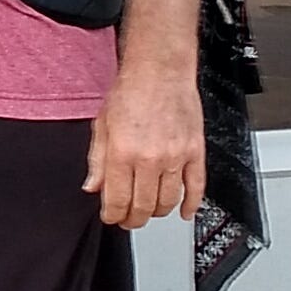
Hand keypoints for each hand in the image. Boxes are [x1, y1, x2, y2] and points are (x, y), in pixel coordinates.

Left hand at [87, 64, 202, 229]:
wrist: (160, 70)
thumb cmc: (131, 91)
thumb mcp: (102, 125)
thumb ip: (97, 160)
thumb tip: (93, 187)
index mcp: (123, 152)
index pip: (117, 201)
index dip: (113, 215)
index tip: (112, 217)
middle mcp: (150, 158)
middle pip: (143, 207)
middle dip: (133, 219)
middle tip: (129, 220)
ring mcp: (176, 157)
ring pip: (168, 201)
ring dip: (157, 212)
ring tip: (149, 212)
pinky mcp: (195, 151)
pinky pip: (196, 186)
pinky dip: (191, 204)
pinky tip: (184, 212)